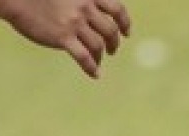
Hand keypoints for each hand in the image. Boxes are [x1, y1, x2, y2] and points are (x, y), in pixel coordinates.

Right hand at [0, 0, 132, 78]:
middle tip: (112, 50)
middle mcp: (84, 7)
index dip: (125, 22)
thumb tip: (94, 16)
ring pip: (98, 45)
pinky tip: (95, 75)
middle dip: (114, 43)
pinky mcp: (63, 37)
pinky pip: (84, 57)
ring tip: (99, 61)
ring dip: (102, 55)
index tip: (126, 33)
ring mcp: (74, 23)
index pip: (117, 9)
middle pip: (110, 30)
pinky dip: (92, 68)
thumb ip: (82, 1)